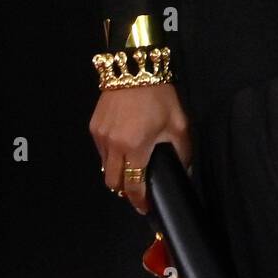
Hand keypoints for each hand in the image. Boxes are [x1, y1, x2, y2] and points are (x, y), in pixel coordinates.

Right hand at [90, 83, 191, 214]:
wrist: (135, 69)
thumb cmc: (160, 96)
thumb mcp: (178, 124)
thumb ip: (182, 151)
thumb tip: (184, 171)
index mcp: (135, 147)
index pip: (133, 185)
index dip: (138, 200)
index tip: (145, 207)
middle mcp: (113, 145)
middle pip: (113, 183)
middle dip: (125, 190)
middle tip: (137, 189)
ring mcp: (100, 136)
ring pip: (104, 168)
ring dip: (116, 173)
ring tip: (131, 169)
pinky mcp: (94, 127)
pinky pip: (100, 152)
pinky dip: (110, 157)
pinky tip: (122, 150)